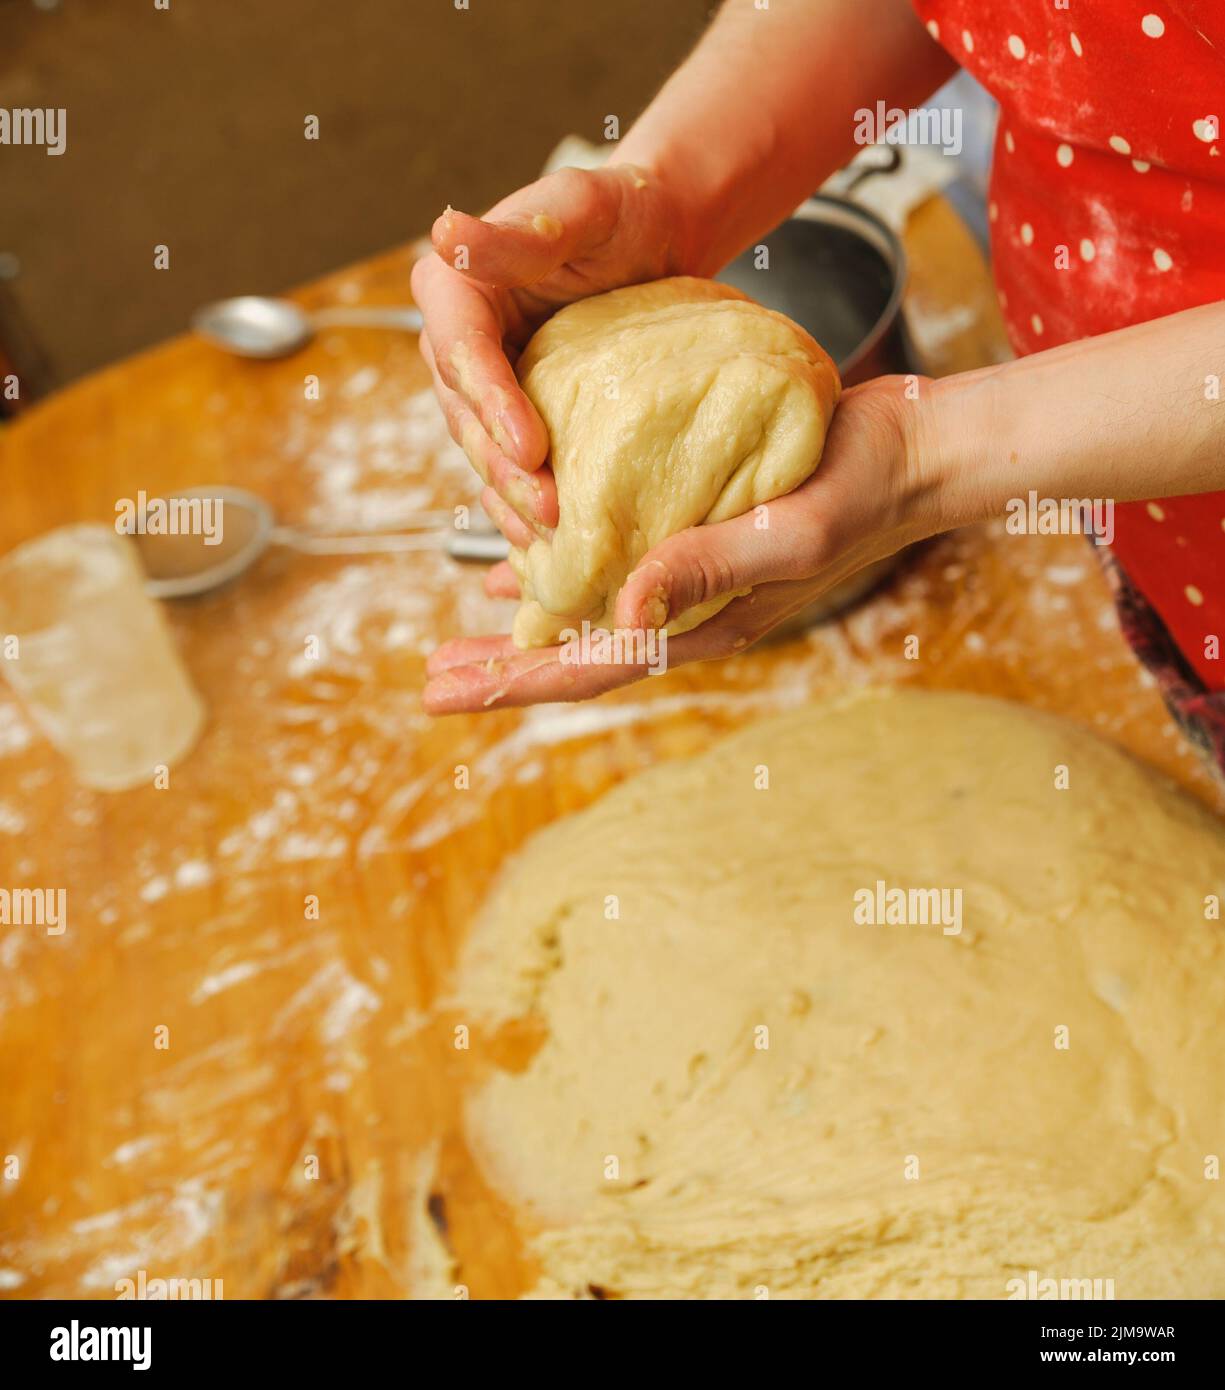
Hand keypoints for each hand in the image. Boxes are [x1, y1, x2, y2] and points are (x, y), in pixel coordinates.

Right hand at [410, 162, 694, 543]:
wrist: (659, 239)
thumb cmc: (623, 213)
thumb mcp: (579, 208)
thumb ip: (517, 233)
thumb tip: (443, 232)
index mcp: (456, 289)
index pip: (461, 350)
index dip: (490, 402)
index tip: (529, 445)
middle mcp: (458, 343)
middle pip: (467, 415)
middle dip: (503, 467)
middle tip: (549, 509)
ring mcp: (484, 387)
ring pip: (485, 451)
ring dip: (513, 496)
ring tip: (553, 535)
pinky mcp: (513, 418)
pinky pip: (509, 466)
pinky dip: (527, 504)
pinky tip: (554, 542)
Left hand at [423, 376, 945, 713]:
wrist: (914, 451)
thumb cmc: (863, 486)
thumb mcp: (790, 528)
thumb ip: (711, 567)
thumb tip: (623, 608)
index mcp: (704, 622)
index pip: (592, 664)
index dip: (513, 681)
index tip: (445, 690)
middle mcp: (689, 608)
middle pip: (577, 650)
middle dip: (503, 668)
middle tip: (431, 677)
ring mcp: (693, 576)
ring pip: (590, 612)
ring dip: (525, 626)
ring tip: (463, 638)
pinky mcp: (695, 531)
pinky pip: (615, 561)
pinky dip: (564, 567)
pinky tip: (530, 560)